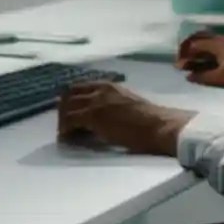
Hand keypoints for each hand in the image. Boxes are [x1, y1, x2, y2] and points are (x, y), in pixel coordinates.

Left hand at [56, 81, 194, 155]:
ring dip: (63, 119)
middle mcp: (100, 89)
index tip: (70, 112)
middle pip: (69, 94)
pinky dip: (65, 129)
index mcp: (109, 86)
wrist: (160, 126)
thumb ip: (111, 105)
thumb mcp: (127, 104)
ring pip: (66, 106)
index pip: (80, 87)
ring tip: (66, 133)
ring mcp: (96, 101)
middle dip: (63, 108)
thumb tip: (100, 118)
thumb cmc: (150, 120)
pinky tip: (68, 138)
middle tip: (64, 124)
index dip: (71, 100)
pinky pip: (70, 121)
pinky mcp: (94, 116)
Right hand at [175, 31, 223, 88]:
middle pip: (201, 40)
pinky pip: (218, 47)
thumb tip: (188, 76)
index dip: (184, 54)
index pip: (195, 44)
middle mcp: (223, 39)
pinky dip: (209, 54)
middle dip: (190, 51)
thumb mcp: (223, 78)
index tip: (178, 66)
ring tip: (194, 65)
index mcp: (218, 44)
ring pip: (210, 43)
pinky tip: (210, 64)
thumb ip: (204, 77)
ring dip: (200, 53)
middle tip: (183, 64)